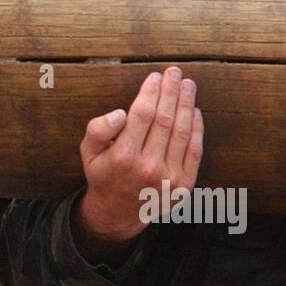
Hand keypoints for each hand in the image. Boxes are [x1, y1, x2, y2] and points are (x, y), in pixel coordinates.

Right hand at [74, 68, 203, 247]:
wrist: (118, 213)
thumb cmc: (103, 174)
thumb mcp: (88, 152)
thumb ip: (98, 129)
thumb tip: (120, 113)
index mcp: (123, 157)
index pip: (142, 114)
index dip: (151, 92)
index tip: (155, 76)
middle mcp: (149, 167)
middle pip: (164, 119)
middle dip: (171, 92)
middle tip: (175, 73)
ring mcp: (170, 178)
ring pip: (182, 132)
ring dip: (187, 104)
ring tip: (188, 85)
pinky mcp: (185, 185)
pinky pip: (194, 150)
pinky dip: (197, 128)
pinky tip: (195, 110)